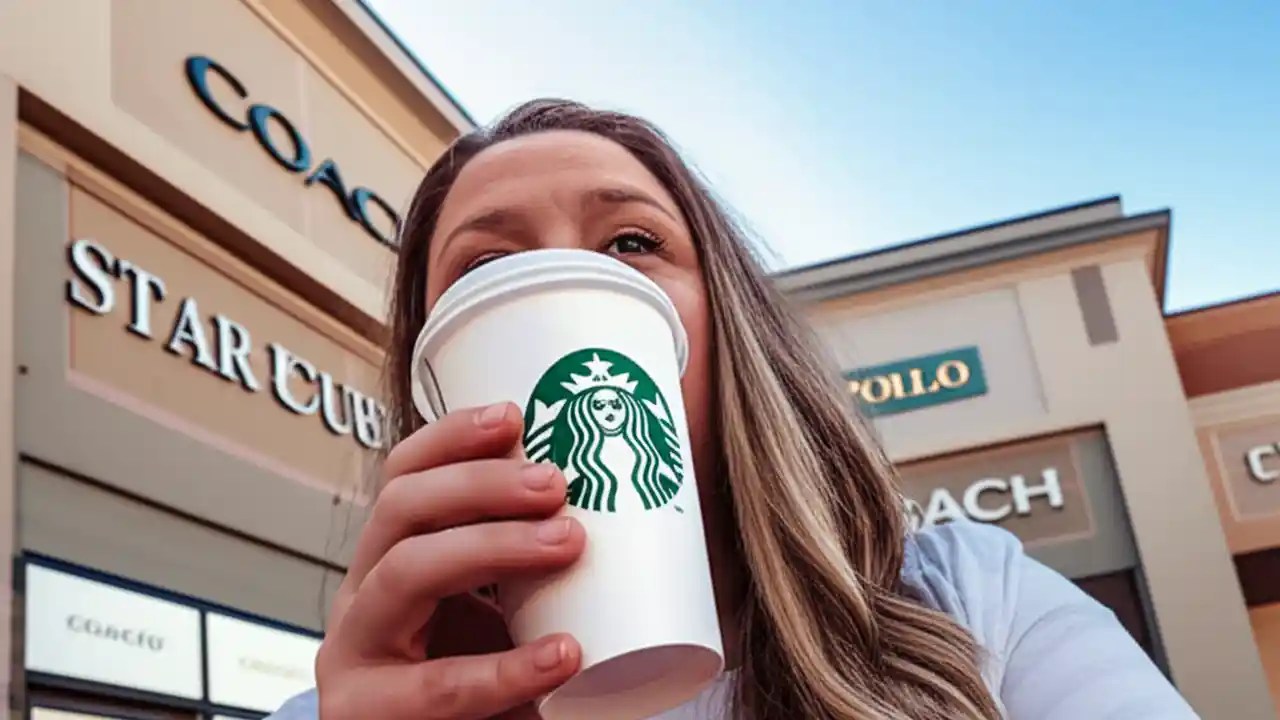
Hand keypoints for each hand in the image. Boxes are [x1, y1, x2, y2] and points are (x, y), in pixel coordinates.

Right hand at [315, 402, 585, 718]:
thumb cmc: (486, 676)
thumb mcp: (504, 610)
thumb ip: (538, 563)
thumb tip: (638, 492)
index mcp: (390, 558)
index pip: (404, 477)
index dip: (450, 437)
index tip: (515, 414)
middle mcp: (362, 596)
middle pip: (400, 510)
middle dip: (478, 484)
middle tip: (555, 483)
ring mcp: (357, 656)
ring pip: (405, 573)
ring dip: (490, 546)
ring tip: (566, 541)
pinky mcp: (371, 715)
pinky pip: (439, 686)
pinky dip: (506, 669)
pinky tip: (564, 654)